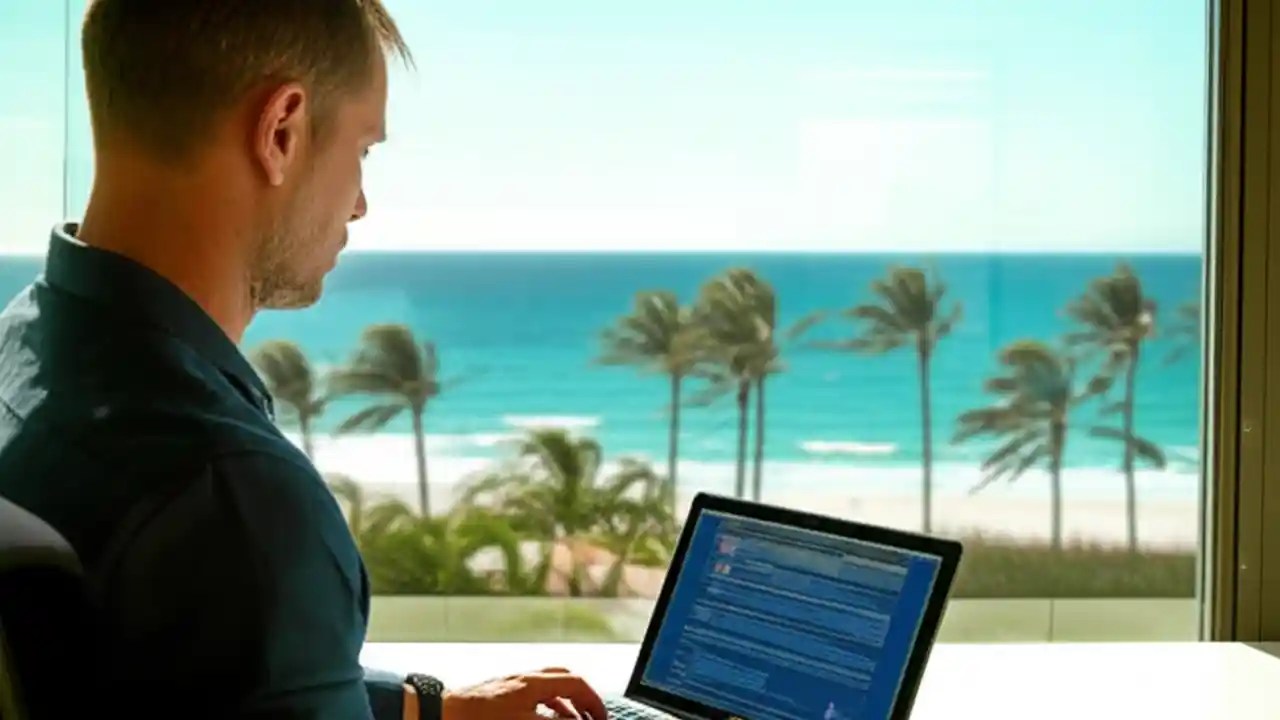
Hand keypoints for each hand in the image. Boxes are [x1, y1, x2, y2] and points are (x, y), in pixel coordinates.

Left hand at [441, 667, 607, 719]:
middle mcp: (522, 679)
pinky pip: (530, 698)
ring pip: (546, 689)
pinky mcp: (496, 697)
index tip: (602, 719)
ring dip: (562, 706)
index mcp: (532, 682)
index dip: (594, 701)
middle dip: (580, 698)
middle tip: (590, 717)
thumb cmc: (478, 719)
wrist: (437, 715)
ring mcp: (508, 687)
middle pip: (562, 679)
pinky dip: (544, 708)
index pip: (575, 683)